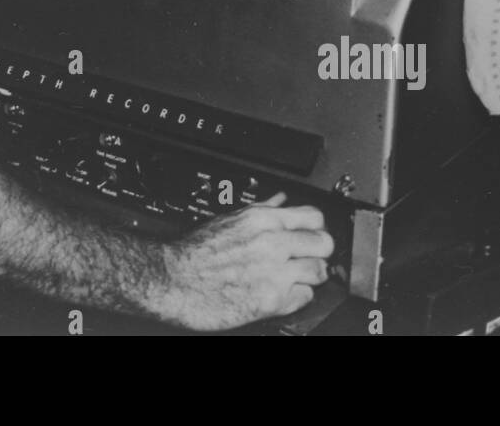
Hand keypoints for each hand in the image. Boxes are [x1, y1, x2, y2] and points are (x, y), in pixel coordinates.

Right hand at [151, 195, 333, 331]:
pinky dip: (297, 297)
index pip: (314, 216)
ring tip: (296, 277)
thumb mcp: (230, 218)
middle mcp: (273, 242)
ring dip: (310, 276)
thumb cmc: (196, 251)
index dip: (315, 227)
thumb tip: (281, 199)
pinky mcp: (273, 300)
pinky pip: (305, 297)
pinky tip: (283, 292)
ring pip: (319, 271)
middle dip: (318, 252)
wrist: (174, 280)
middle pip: (324, 244)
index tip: (311, 234)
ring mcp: (275, 272)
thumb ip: (262, 209)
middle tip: (308, 257)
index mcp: (263, 219)